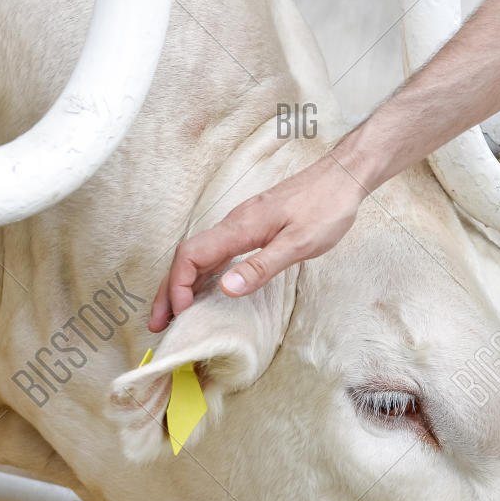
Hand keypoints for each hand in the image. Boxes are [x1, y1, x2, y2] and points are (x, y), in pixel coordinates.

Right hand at [149, 153, 367, 330]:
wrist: (342, 177)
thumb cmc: (326, 207)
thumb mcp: (299, 243)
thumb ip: (261, 266)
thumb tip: (226, 288)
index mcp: (239, 227)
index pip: (190, 255)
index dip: (178, 285)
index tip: (179, 313)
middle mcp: (233, 224)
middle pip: (187, 257)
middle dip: (168, 290)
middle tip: (157, 323)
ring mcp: (240, 225)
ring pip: (199, 255)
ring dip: (183, 284)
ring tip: (174, 314)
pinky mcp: (251, 227)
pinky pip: (216, 252)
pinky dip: (202, 274)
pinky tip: (204, 290)